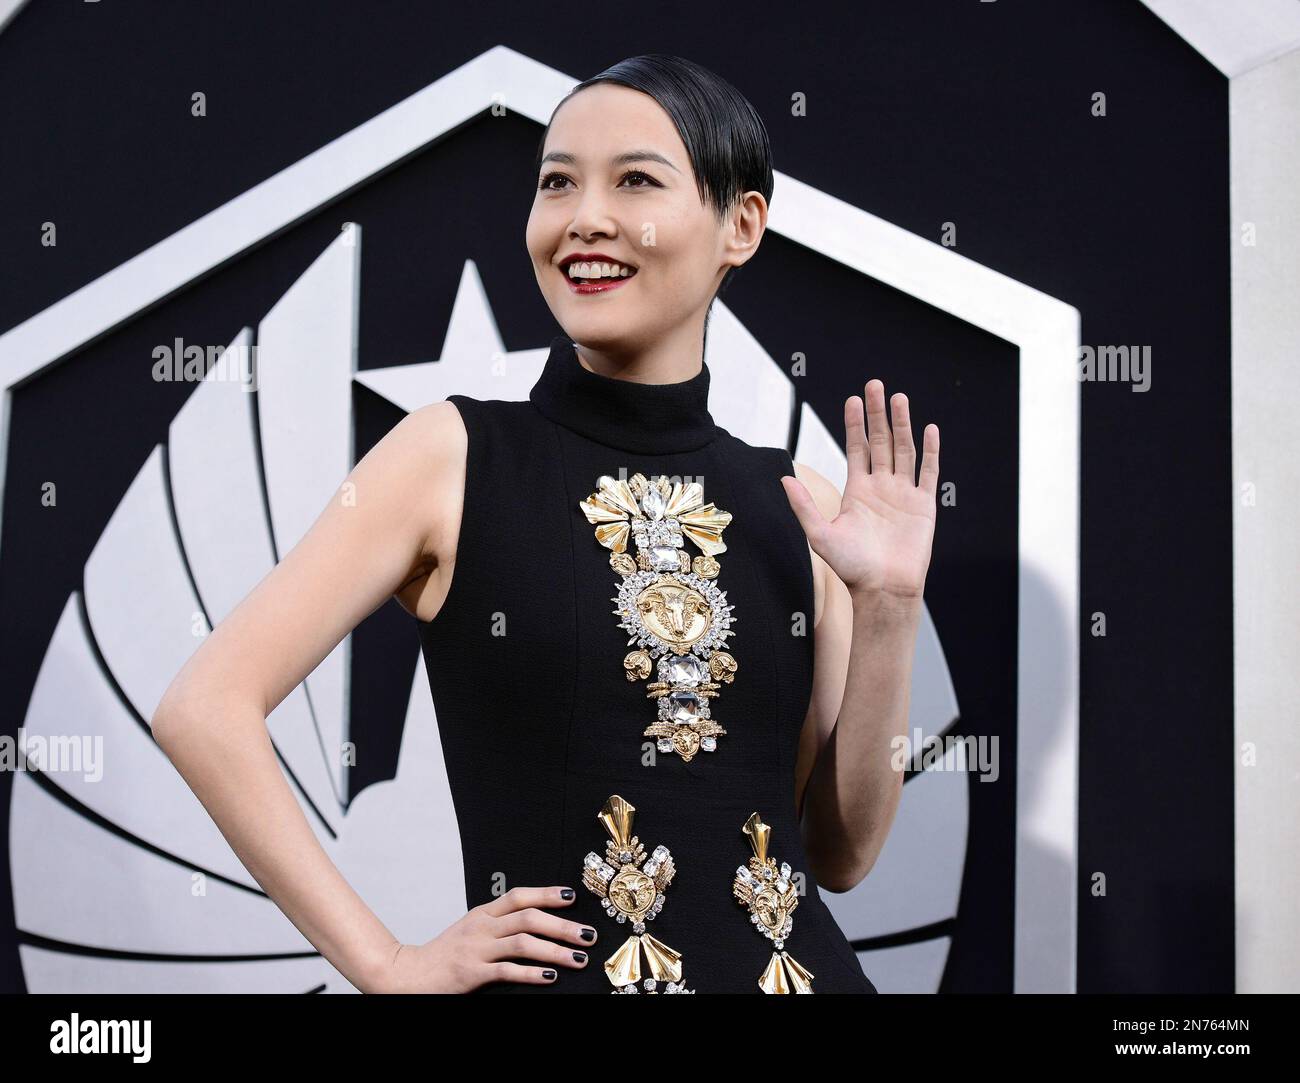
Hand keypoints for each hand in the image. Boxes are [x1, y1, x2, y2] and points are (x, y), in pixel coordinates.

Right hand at [367, 886, 595, 992]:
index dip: (547, 893)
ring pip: (523, 942)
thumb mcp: (471, 930)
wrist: (410, 974)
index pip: (518, 895)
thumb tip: (537, 921)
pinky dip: (532, 973)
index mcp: (483, 913)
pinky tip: (550, 976)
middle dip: (562, 925)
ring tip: (579, 958)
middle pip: (528, 917)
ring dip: (556, 949)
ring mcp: (477, 949)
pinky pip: (508, 971)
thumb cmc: (446, 954)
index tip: (572, 896)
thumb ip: (498, 924)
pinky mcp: (472, 973)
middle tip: (588, 934)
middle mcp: (482, 927)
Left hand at [782, 380, 938, 601]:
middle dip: (877, 414)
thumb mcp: (820, 534)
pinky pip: (928, 472)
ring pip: (904, 450)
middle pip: (881, 441)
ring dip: (902, 424)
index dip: (855, 424)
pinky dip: (930, 451)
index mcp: (858, 491)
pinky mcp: (924, 505)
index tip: (853, 400)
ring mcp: (904, 494)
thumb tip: (784, 478)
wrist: (883, 589)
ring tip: (899, 398)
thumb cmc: (852, 568)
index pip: (857, 448)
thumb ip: (803, 506)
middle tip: (875, 385)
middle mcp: (881, 488)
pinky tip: (929, 430)